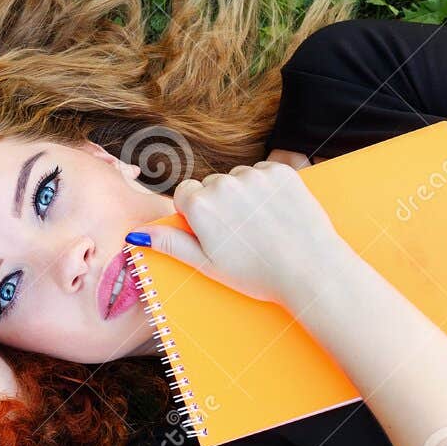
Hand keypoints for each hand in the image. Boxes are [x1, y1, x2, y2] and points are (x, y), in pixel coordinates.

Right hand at [126, 160, 347, 304]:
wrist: (309, 270)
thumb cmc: (256, 273)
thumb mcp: (207, 264)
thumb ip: (171, 244)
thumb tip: (137, 235)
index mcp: (200, 205)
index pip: (185, 193)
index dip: (197, 214)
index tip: (214, 232)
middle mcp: (224, 183)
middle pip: (212, 184)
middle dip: (220, 203)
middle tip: (241, 233)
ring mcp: (254, 175)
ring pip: (238, 177)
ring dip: (244, 194)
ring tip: (261, 225)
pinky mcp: (281, 172)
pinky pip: (263, 172)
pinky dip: (267, 188)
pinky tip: (275, 213)